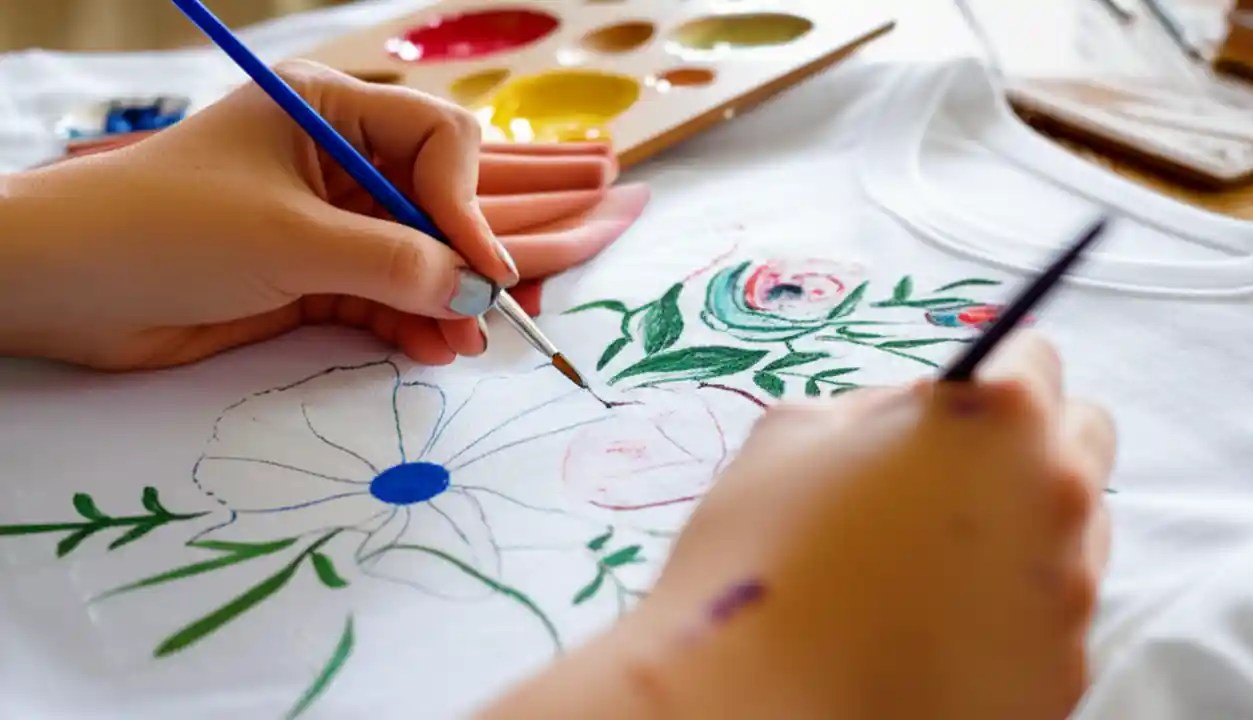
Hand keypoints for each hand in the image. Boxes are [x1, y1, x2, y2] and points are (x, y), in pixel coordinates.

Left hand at [0, 60, 646, 369]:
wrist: (65, 292)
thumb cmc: (162, 228)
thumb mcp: (288, 238)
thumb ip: (396, 264)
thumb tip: (481, 294)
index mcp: (333, 114)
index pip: (444, 147)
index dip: (478, 208)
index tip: (492, 272)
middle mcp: (344, 164)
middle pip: (457, 187)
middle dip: (529, 207)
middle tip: (615, 200)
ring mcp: (335, 224)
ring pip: (431, 252)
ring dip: (473, 289)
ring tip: (546, 296)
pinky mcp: (319, 280)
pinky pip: (396, 301)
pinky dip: (423, 328)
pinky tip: (457, 347)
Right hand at [647, 331, 1113, 717]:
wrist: (755, 707)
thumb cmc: (760, 551)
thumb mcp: (793, 432)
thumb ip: (874, 404)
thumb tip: (912, 411)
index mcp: (998, 421)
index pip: (1036, 359)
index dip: (990, 373)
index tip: (960, 402)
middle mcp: (1058, 499)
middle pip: (1085, 437)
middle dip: (1031, 440)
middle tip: (956, 472)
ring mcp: (1071, 595)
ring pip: (1081, 529)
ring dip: (1029, 524)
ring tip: (941, 559)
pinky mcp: (1064, 674)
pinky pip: (1058, 615)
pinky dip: (1017, 606)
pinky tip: (943, 623)